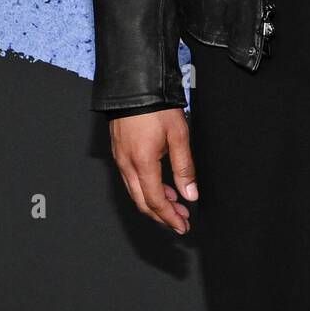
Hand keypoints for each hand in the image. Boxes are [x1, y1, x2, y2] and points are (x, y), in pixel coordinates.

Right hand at [109, 108, 198, 234]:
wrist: (134, 84)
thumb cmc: (156, 106)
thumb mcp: (178, 135)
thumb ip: (184, 168)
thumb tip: (190, 194)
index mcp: (142, 163)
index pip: (155, 201)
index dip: (169, 217)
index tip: (182, 225)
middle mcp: (127, 165)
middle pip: (142, 202)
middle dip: (162, 215)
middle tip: (180, 220)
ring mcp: (120, 158)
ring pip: (135, 192)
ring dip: (154, 202)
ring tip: (175, 204)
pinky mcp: (119, 151)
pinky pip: (131, 179)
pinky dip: (146, 188)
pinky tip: (160, 185)